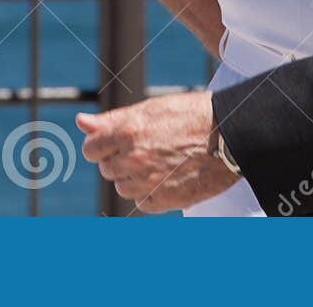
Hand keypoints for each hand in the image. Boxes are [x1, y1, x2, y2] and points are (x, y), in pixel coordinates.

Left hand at [76, 91, 237, 213]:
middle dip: (118, 160)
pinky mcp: (166, 200)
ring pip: (123, 188)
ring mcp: (150, 181)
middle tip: (143, 150)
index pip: (91, 149)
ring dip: (132, 179)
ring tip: (156, 163)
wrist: (231, 135)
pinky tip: (165, 178)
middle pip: (107, 169)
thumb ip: (112, 121)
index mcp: (128, 131)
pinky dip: (149, 194)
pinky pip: (143, 203)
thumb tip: (80, 122)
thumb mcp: (150, 109)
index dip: (101, 145)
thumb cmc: (191, 116)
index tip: (114, 143)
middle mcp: (135, 158)